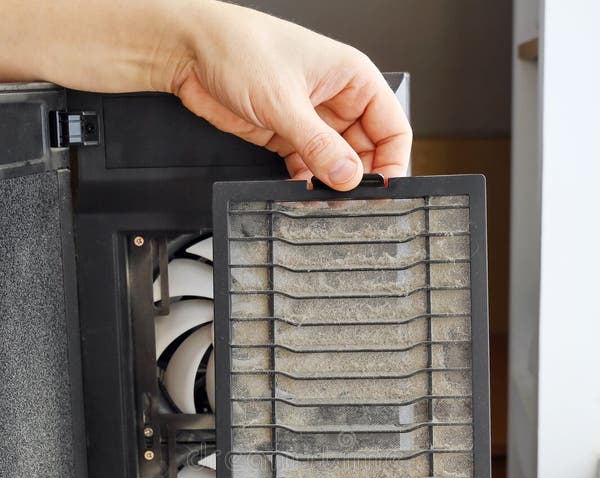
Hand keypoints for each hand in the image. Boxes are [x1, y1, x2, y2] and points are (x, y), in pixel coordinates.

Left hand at [172, 1, 411, 187]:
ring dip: (331, 184)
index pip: (393, 127)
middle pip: (367, 151)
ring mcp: (312, 120)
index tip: (382, 188)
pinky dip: (307, 184)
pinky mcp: (287, 136)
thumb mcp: (285, 101)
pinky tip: (300, 192)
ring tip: (323, 198)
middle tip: (349, 200)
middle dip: (360, 178)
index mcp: (352, 78)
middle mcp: (336, 99)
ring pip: (337, 164)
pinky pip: (309, 168)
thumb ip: (319, 145)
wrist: (190, 52)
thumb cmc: (239, 48)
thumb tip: (349, 176)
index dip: (393, 161)